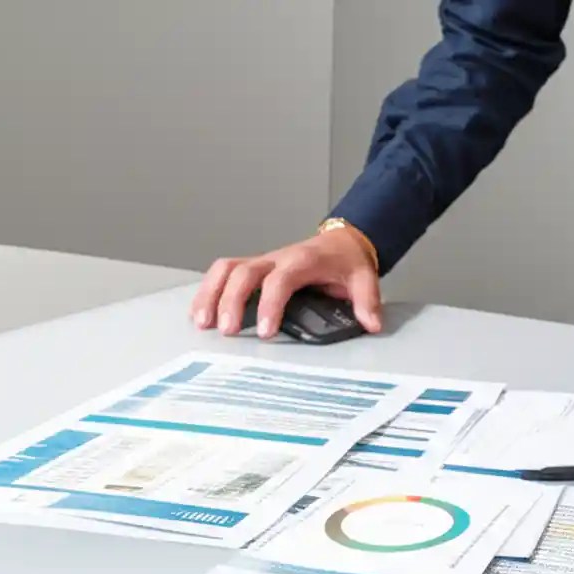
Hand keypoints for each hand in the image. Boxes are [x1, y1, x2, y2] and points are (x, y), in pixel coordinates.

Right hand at [190, 227, 382, 337]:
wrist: (342, 241)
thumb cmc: (347, 261)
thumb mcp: (364, 278)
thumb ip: (367, 301)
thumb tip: (371, 324)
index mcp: (303, 260)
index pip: (280, 279)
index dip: (270, 304)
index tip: (265, 332)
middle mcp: (277, 258)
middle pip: (243, 272)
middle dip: (230, 300)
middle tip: (226, 331)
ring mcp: (262, 262)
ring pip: (226, 269)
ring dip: (210, 293)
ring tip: (202, 323)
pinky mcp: (253, 268)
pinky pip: (223, 273)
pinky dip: (209, 291)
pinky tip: (201, 313)